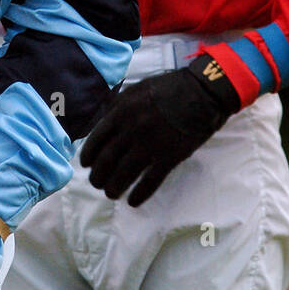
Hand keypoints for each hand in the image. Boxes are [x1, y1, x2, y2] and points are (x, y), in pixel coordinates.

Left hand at [80, 54, 240, 205]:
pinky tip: (133, 202)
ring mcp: (150, 146)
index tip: (86, 165)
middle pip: (107, 161)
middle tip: (97, 183)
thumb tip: (102, 119)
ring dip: (114, 188)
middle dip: (98, 176)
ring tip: (111, 194)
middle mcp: (131, 131)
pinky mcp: (169, 157)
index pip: (96, 140)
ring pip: (124, 174)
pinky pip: (150, 181)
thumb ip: (118, 104)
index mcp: (121, 112)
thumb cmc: (170, 87)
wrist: (202, 92)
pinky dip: (140, 194)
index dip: (89, 156)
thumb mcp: (137, 89)